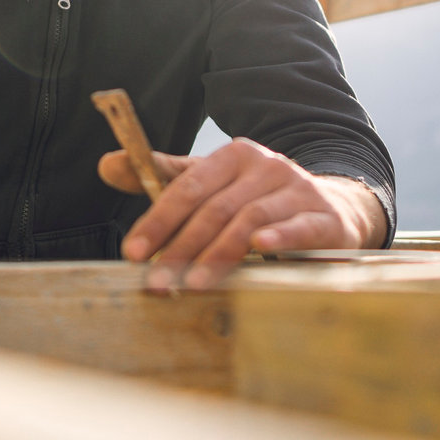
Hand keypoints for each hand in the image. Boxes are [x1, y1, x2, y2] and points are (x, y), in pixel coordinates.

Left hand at [101, 138, 384, 290]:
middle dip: (182, 247)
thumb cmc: (259, 200)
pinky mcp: (324, 216)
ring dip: (219, 253)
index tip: (134, 253)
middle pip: (215, 208)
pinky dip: (279, 235)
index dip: (159, 220)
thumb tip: (106, 164)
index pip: (188, 187)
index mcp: (233, 155)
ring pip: (250, 219)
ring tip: (195, 283)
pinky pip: (300, 226)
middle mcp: (266, 166)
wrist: (333, 208)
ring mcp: (297, 189)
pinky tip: (261, 247)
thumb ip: (163, 177)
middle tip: (158, 281)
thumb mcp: (213, 184)